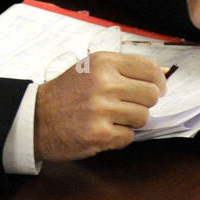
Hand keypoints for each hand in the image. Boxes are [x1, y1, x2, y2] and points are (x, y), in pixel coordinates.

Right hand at [33, 52, 166, 160]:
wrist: (36, 117)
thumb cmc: (67, 92)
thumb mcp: (91, 68)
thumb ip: (124, 68)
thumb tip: (163, 73)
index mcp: (103, 62)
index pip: (149, 69)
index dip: (159, 82)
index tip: (157, 89)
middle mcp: (104, 83)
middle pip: (151, 95)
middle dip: (144, 103)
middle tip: (128, 105)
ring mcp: (102, 109)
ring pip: (143, 117)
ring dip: (131, 121)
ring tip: (112, 117)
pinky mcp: (99, 134)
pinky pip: (128, 136)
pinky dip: (119, 136)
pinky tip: (103, 130)